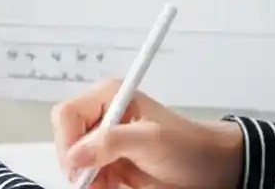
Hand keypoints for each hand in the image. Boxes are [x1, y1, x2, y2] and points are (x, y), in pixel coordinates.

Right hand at [53, 79, 242, 188]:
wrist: (210, 169)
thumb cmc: (188, 146)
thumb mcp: (152, 140)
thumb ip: (112, 142)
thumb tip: (76, 154)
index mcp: (108, 95)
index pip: (66, 114)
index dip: (68, 141)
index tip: (80, 166)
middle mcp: (101, 115)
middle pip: (64, 138)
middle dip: (75, 163)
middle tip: (95, 179)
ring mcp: (102, 141)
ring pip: (72, 161)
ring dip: (85, 178)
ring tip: (108, 183)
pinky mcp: (107, 163)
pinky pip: (85, 176)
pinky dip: (92, 185)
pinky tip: (110, 186)